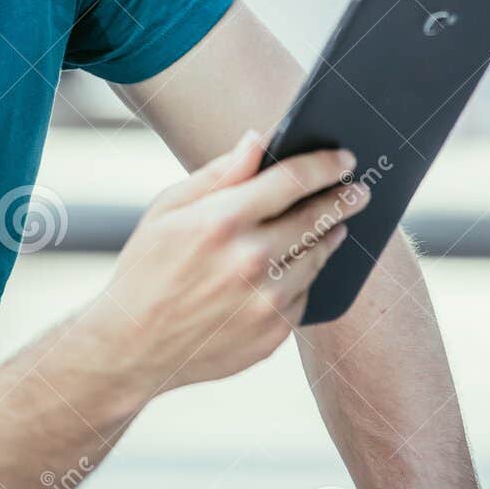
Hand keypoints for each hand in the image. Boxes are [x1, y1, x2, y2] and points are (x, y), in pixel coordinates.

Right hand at [87, 129, 369, 396]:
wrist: (131, 348)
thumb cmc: (146, 270)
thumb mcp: (167, 210)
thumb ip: (218, 174)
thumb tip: (258, 140)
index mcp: (221, 221)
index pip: (292, 180)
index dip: (324, 165)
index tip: (345, 158)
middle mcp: (249, 260)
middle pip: (316, 219)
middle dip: (342, 200)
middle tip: (358, 192)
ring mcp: (265, 302)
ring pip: (316, 258)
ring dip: (329, 238)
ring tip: (334, 227)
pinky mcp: (273, 334)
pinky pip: (303, 295)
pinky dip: (302, 279)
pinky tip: (294, 270)